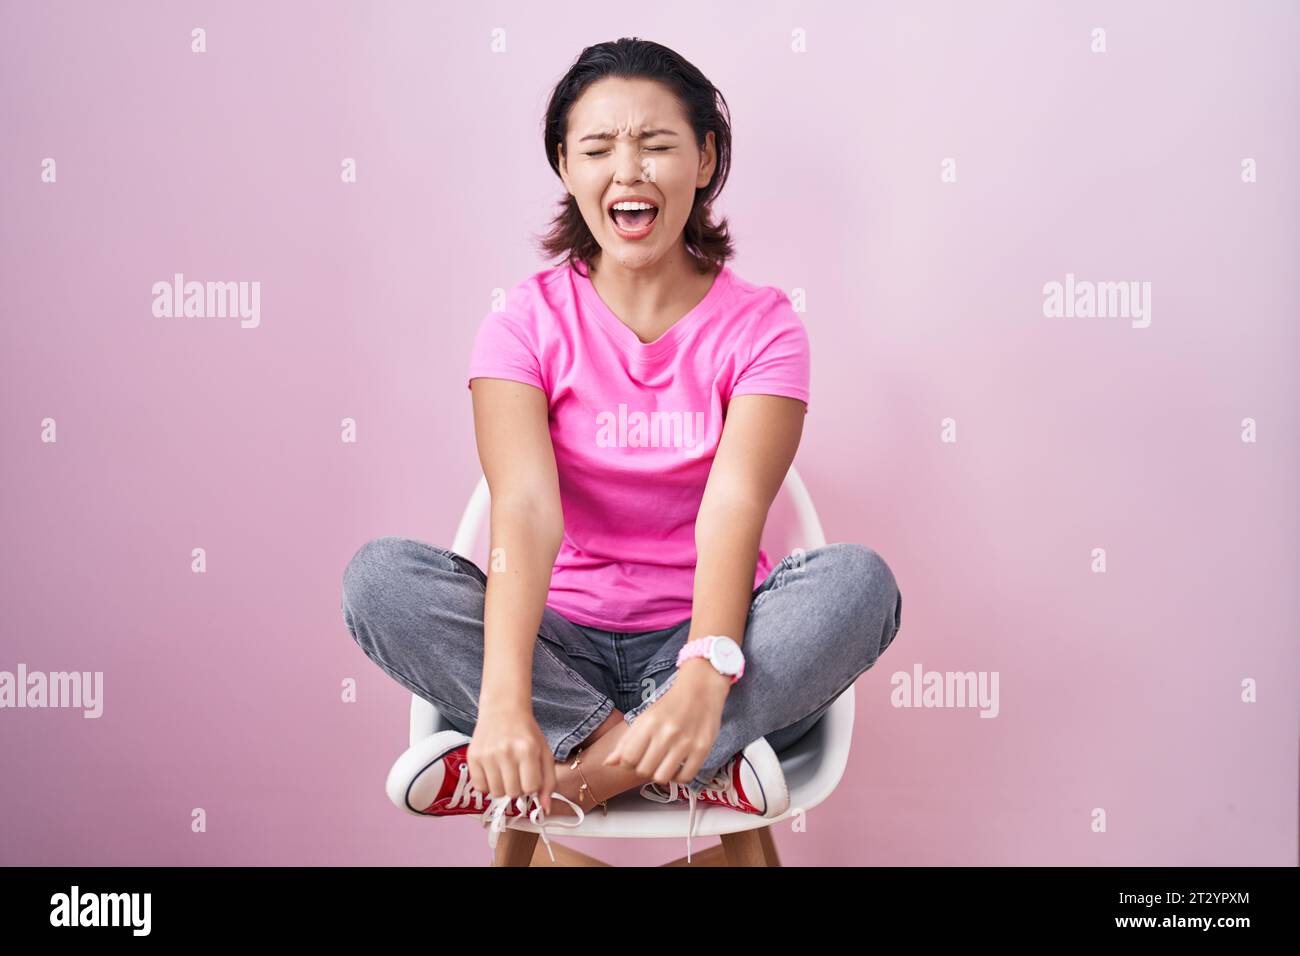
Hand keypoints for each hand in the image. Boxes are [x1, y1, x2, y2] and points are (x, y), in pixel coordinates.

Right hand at [466, 703, 557, 814]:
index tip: (530, 774)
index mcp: (527, 750)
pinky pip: (480, 788)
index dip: (531, 785)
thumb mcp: (544, 752)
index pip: (530, 788)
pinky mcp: (473, 757)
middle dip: (517, 787)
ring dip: (502, 787)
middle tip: (517, 771)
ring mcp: (487, 755)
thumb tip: (545, 810)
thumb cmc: (527, 733)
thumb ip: (549, 781)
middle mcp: (506, 752)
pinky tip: (493, 770)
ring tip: (505, 770)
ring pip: (496, 793)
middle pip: (513, 793)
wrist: (503, 709)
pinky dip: (487, 784)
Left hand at [603, 660, 730, 785]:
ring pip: (662, 778)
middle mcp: (666, 733)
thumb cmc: (670, 704)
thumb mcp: (645, 718)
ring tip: (665, 764)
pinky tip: (679, 767)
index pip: (627, 759)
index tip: (637, 758)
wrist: (701, 688)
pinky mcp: (703, 749)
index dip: (629, 763)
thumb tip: (607, 763)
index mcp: (648, 723)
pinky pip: (685, 778)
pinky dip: (679, 777)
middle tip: (651, 760)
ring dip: (661, 774)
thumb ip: (626, 741)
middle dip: (644, 769)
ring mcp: (685, 742)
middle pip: (643, 771)